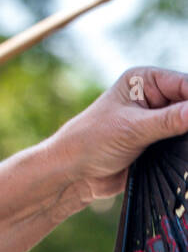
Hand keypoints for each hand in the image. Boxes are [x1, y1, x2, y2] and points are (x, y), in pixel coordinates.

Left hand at [50, 66, 187, 202]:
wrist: (75, 171)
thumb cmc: (91, 140)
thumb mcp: (133, 128)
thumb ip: (171, 120)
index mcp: (144, 80)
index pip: (187, 84)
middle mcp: (154, 96)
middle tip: (185, 137)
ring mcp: (159, 119)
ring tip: (183, 147)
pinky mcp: (162, 141)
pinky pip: (186, 143)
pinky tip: (186, 156)